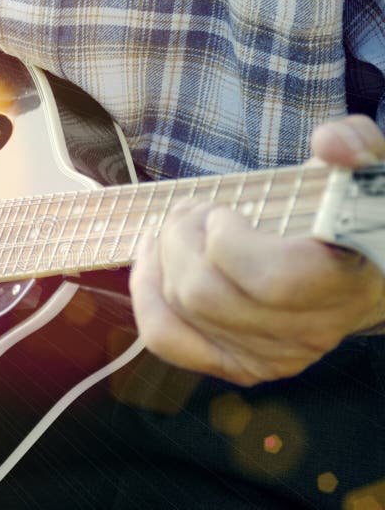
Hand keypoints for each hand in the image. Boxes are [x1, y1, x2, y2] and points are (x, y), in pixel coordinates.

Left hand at [130, 115, 384, 385]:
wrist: (362, 278)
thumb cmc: (351, 220)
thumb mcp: (364, 177)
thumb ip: (356, 147)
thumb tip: (331, 143)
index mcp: (343, 284)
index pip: (272, 279)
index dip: (227, 240)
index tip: (224, 211)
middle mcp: (307, 332)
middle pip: (206, 295)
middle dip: (178, 239)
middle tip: (189, 211)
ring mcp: (272, 358)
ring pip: (181, 311)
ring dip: (161, 259)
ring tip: (177, 228)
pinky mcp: (240, 367)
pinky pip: (168, 340)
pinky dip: (147, 297)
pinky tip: (151, 260)